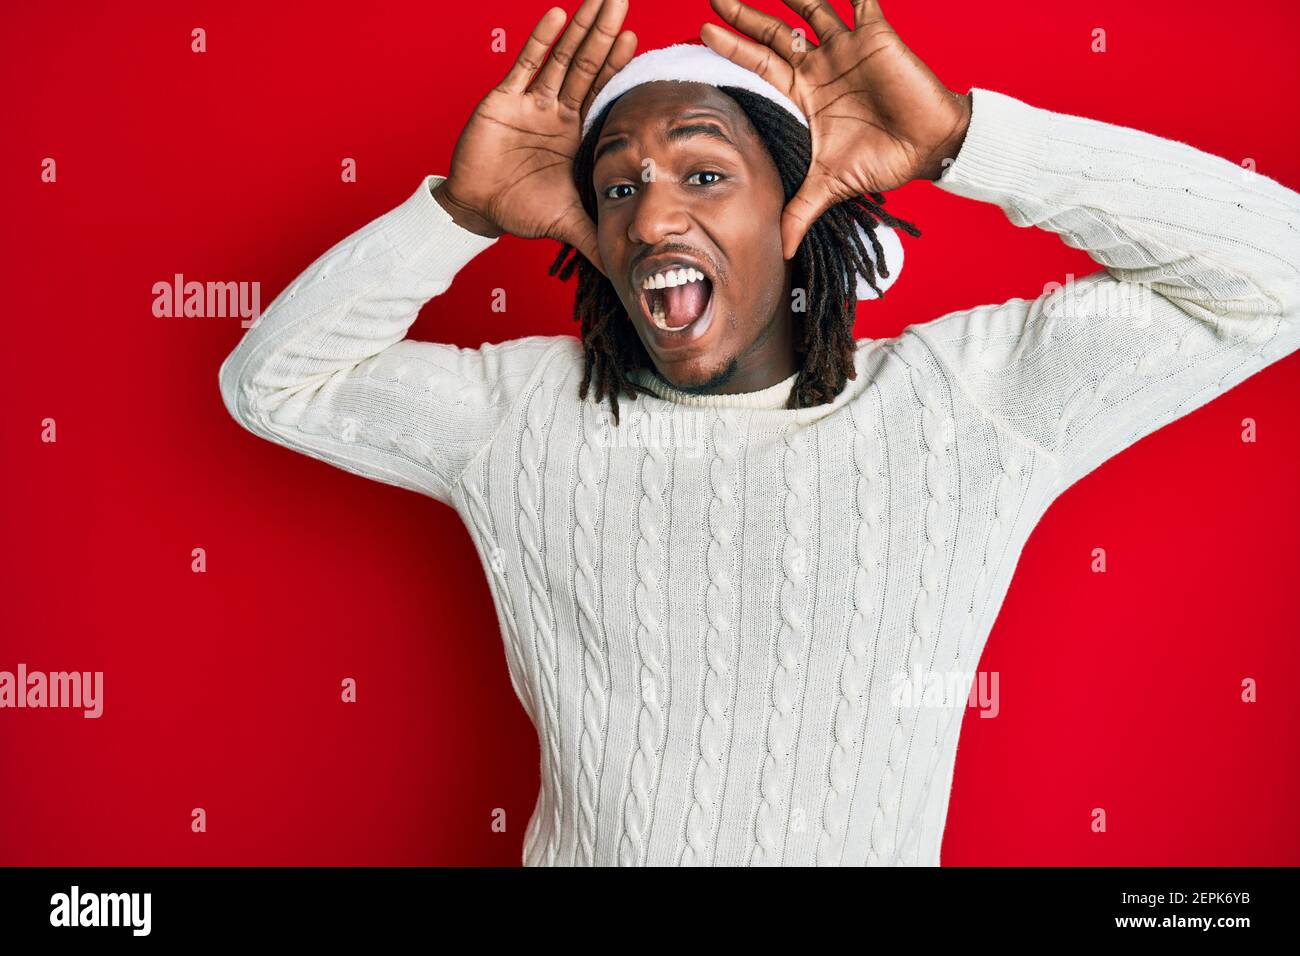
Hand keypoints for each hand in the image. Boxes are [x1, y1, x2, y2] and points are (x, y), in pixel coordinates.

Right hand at [434, 0, 636, 275]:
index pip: (603, 94)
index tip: (639, 40)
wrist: (479, 210)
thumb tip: (628, 269)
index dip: (619, 68)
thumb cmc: (521, 211)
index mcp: (576, 134)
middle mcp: (557, 112)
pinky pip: (526, 64)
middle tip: (624, 0)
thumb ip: (599, 240)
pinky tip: (558, 16)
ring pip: (562, 58)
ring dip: (581, 28)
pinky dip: (542, 41)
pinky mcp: (504, 99)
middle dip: (605, 33)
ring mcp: (532, 102)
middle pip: (587, 66)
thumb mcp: (569, 224)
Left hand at [701, 0, 970, 258]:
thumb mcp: (830, 187)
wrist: (928, 148)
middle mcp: (820, 66)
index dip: (733, 48)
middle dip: (745, 15)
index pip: (759, 66)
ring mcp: (846, 47)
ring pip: (810, 7)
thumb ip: (800, 211)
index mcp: (803, 95)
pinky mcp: (876, 35)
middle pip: (774, 33)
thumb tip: (777, 251)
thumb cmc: (881, 162)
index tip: (703, 32)